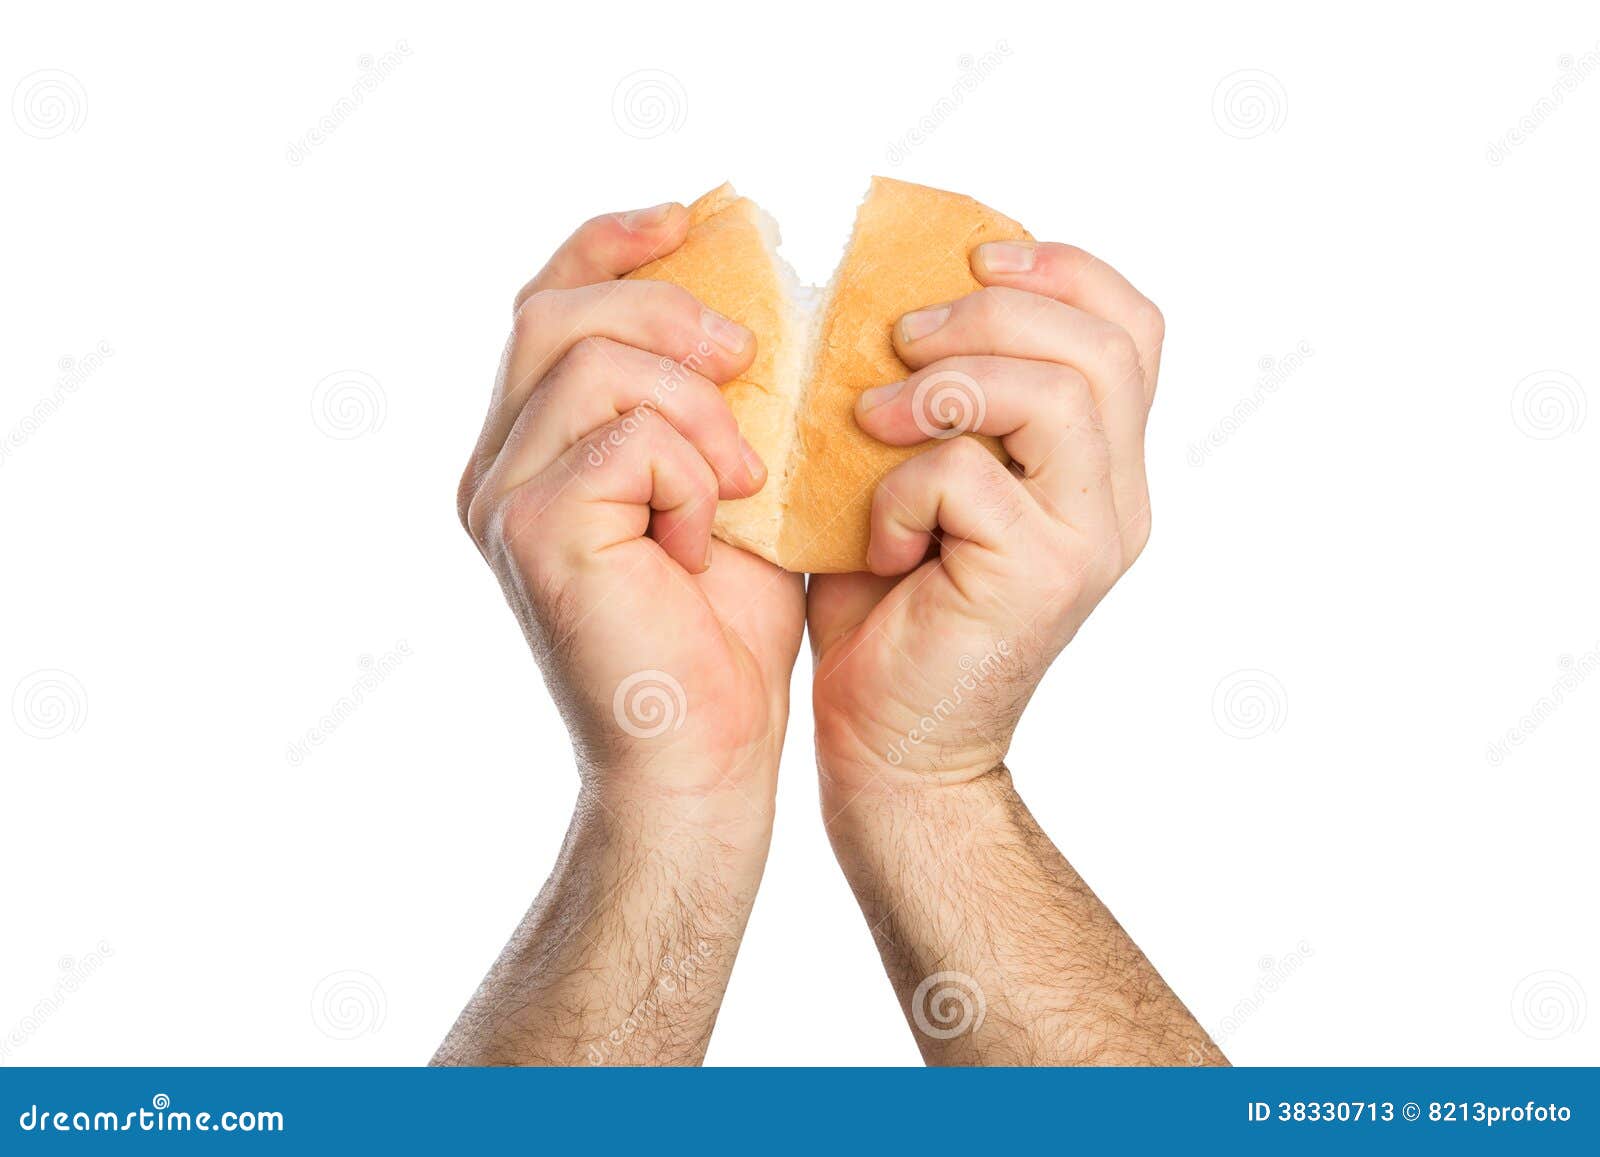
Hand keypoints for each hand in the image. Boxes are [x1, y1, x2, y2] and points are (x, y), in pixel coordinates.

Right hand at [457, 202, 804, 820]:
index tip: (692, 218)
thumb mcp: (723, 484)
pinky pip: (625, 437)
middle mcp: (495, 466)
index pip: (548, 301)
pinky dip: (691, 475)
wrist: (704, 754)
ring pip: (594, 364)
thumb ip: (708, 400)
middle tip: (749, 357)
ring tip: (742, 483)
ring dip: (699, 409)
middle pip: (556, 310)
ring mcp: (501, 498)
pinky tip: (707, 541)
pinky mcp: (532, 531)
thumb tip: (749, 297)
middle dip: (668, 308)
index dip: (613, 243)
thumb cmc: (721, 633)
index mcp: (531, 447)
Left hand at [808, 241, 1163, 796]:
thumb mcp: (913, 480)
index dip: (1061, 270)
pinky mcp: (1044, 578)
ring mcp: (1090, 540)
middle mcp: (1116, 500)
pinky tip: (874, 540)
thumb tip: (890, 298)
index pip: (1132, 329)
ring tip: (872, 419)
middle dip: (990, 313)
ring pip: (1061, 391)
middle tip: (901, 339)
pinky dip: (899, 488)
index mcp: (1099, 467)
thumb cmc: (888, 612)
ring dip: (947, 384)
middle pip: (1105, 343)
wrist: (888, 748)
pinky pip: (971, 476)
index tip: (972, 257)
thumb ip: (937, 401)